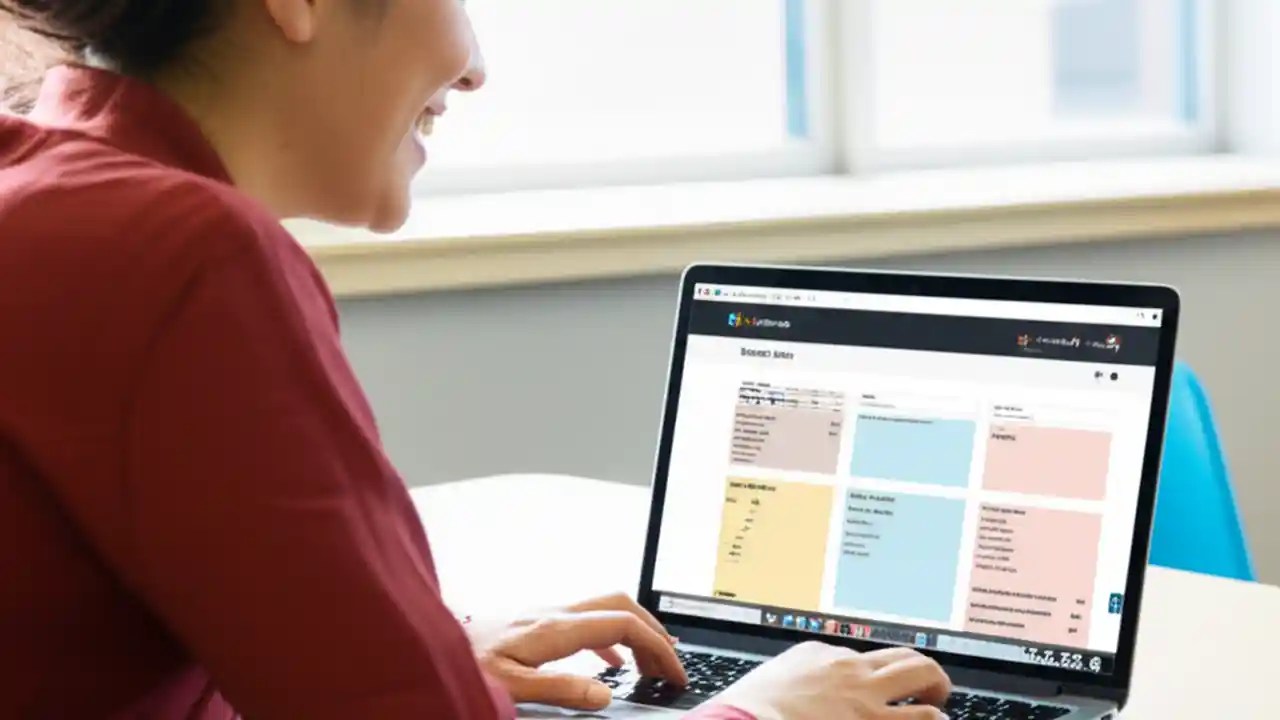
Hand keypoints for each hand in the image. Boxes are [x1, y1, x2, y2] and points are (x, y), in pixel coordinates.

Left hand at [466, 592, 686, 710]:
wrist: (424, 644)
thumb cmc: (462, 664)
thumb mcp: (510, 686)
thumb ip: (559, 688)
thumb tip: (605, 692)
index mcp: (555, 628)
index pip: (624, 624)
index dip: (657, 646)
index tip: (674, 673)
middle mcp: (553, 614)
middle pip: (621, 604)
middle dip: (654, 631)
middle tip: (672, 667)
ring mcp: (544, 614)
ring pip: (605, 609)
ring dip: (635, 632)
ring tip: (651, 665)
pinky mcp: (535, 623)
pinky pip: (586, 621)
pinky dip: (611, 639)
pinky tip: (612, 664)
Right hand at [714, 641, 951, 719]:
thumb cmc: (747, 708)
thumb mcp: (770, 680)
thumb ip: (795, 679)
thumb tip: (798, 688)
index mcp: (818, 654)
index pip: (861, 658)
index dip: (873, 677)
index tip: (874, 692)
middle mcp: (850, 669)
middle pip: (905, 657)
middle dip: (924, 673)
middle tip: (928, 691)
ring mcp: (866, 697)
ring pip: (924, 679)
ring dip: (936, 695)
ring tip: (936, 709)